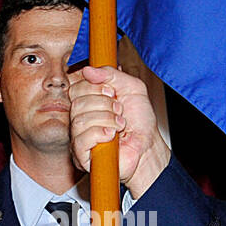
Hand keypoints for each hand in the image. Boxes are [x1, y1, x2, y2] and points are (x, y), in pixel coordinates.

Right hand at [69, 65, 169, 196]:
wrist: (149, 146)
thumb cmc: (141, 122)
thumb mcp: (132, 88)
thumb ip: (112, 74)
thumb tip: (88, 70)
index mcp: (89, 102)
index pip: (76, 88)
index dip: (94, 87)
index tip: (112, 92)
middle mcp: (81, 119)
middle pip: (77, 103)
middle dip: (104, 104)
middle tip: (120, 110)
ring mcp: (79, 137)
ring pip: (80, 120)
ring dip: (106, 119)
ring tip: (120, 124)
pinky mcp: (81, 155)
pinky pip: (81, 139)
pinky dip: (100, 134)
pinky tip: (112, 136)